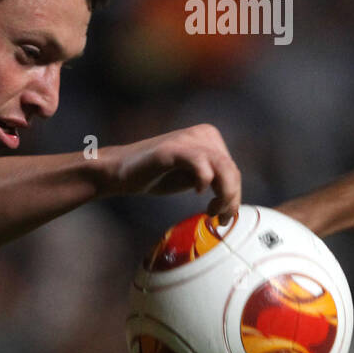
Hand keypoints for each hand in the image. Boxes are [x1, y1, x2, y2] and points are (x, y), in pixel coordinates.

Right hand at [98, 123, 241, 217]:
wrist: (119, 171)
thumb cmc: (154, 175)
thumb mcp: (190, 177)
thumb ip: (213, 181)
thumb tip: (233, 201)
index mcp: (208, 138)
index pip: (233, 169)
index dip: (234, 195)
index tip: (224, 214)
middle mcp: (202, 134)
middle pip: (231, 169)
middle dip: (230, 198)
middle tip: (220, 218)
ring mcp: (186, 140)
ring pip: (222, 167)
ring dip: (223, 194)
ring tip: (212, 211)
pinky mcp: (171, 149)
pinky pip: (199, 162)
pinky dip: (204, 179)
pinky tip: (198, 191)